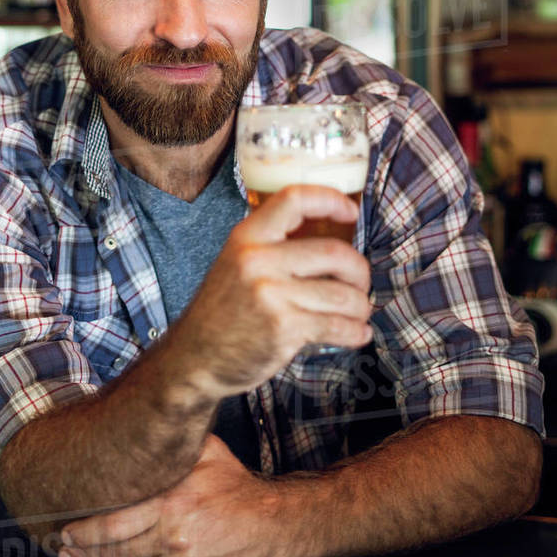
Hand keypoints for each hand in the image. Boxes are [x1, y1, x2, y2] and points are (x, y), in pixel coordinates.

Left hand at [56, 436, 284, 556]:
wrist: (270, 523)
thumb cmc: (235, 485)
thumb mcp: (207, 454)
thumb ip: (173, 446)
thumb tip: (142, 422)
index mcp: (172, 502)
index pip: (115, 523)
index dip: (85, 531)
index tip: (64, 529)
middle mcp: (172, 535)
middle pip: (114, 552)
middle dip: (83, 552)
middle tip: (61, 548)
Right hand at [172, 184, 372, 399]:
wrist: (196, 356)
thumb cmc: (223, 309)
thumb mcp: (237, 262)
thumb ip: (273, 246)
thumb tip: (330, 234)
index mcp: (247, 237)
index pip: (294, 200)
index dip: (330, 199)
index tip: (351, 212)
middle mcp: (258, 260)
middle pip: (334, 252)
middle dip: (359, 271)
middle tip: (359, 283)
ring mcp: (271, 295)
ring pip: (342, 294)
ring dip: (360, 305)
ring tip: (358, 311)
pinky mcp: (283, 328)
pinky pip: (336, 325)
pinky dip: (355, 331)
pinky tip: (357, 333)